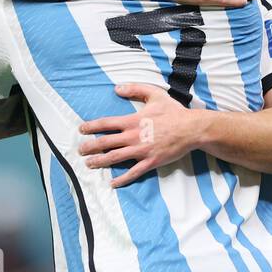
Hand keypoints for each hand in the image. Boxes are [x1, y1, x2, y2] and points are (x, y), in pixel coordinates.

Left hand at [78, 84, 203, 187]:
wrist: (191, 129)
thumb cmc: (173, 111)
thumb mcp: (154, 94)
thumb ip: (135, 89)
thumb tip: (117, 88)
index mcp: (132, 121)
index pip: (106, 124)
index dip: (91, 126)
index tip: (81, 129)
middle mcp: (133, 137)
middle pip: (105, 143)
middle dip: (90, 147)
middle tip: (80, 150)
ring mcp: (141, 151)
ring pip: (115, 158)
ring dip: (100, 162)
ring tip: (89, 164)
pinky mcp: (150, 162)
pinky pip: (133, 173)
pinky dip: (122, 179)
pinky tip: (113, 183)